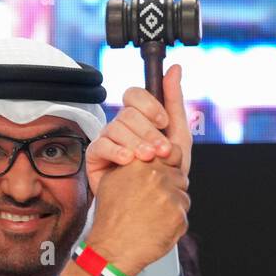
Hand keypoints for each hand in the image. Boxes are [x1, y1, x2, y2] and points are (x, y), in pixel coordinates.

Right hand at [84, 156, 188, 275]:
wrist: (112, 247)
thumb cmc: (111, 218)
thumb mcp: (112, 181)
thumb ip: (134, 165)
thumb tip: (147, 157)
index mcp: (141, 163)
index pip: (173, 152)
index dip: (171, 164)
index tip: (164, 174)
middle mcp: (157, 176)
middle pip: (180, 176)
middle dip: (171, 188)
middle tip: (155, 203)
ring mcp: (169, 195)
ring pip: (183, 196)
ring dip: (174, 205)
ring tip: (154, 216)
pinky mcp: (178, 215)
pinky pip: (184, 215)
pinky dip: (174, 223)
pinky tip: (158, 227)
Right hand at [86, 64, 191, 195]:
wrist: (153, 205)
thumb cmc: (164, 174)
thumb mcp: (179, 138)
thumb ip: (175, 103)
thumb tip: (176, 69)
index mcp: (140, 118)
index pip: (135, 94)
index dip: (149, 105)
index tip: (163, 122)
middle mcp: (122, 126)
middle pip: (128, 113)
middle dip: (148, 132)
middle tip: (162, 151)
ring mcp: (108, 139)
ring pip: (116, 127)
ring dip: (136, 143)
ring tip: (148, 159)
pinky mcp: (96, 156)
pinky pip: (102, 145)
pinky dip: (117, 152)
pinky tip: (128, 161)